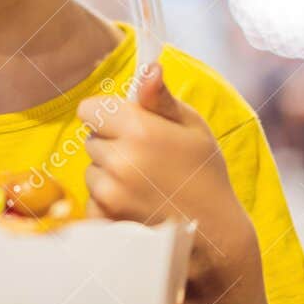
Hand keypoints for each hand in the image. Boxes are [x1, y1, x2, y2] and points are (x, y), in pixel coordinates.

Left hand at [77, 64, 269, 303]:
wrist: (214, 236)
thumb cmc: (206, 175)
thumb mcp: (192, 128)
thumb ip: (161, 98)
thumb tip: (147, 67)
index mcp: (138, 130)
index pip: (89, 108)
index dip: (107, 114)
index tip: (127, 125)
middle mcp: (118, 159)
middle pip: (91, 139)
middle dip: (111, 144)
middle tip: (146, 159)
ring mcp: (108, 192)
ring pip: (91, 170)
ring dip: (108, 174)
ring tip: (144, 184)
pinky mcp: (104, 219)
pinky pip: (92, 199)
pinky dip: (107, 202)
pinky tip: (137, 205)